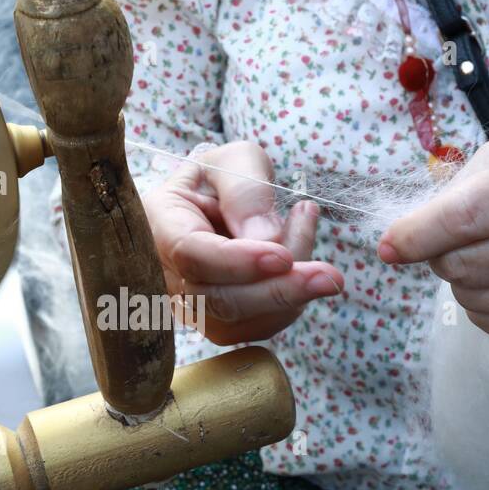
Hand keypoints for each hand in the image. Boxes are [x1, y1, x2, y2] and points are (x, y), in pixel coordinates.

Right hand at [145, 141, 344, 344]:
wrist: (210, 203)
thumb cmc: (220, 179)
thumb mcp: (233, 162)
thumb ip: (246, 191)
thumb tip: (266, 240)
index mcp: (158, 223)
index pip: (192, 255)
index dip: (238, 261)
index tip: (283, 257)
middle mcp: (165, 275)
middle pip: (216, 301)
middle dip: (278, 291)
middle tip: (329, 276)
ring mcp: (188, 307)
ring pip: (239, 323)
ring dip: (289, 293)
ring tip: (304, 230)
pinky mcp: (217, 324)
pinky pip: (256, 327)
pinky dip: (289, 301)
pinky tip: (298, 259)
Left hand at [379, 135, 488, 342]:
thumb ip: (461, 187)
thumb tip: (407, 230)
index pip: (468, 216)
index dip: (418, 235)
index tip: (387, 246)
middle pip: (465, 264)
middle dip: (440, 256)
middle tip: (451, 241)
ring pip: (475, 299)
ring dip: (461, 282)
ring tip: (487, 255)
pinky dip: (484, 305)